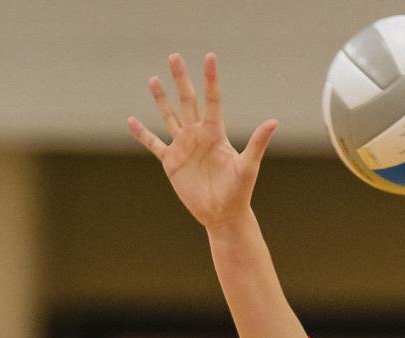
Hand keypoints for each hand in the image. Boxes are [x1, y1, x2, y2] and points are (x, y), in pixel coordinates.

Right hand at [129, 53, 276, 231]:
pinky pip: (154, 144)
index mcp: (215, 133)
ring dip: (161, 99)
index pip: (212, 100)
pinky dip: (143, 133)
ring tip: (153, 79)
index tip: (209, 57)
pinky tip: (132, 121)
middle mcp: (198, 135)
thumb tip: (273, 122)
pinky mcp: (172, 162)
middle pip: (187, 101)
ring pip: (169, 117)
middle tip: (174, 56)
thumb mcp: (248, 166)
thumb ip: (257, 143)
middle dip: (180, 79)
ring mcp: (183, 147)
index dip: (210, 79)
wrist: (222, 214)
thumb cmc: (239, 191)